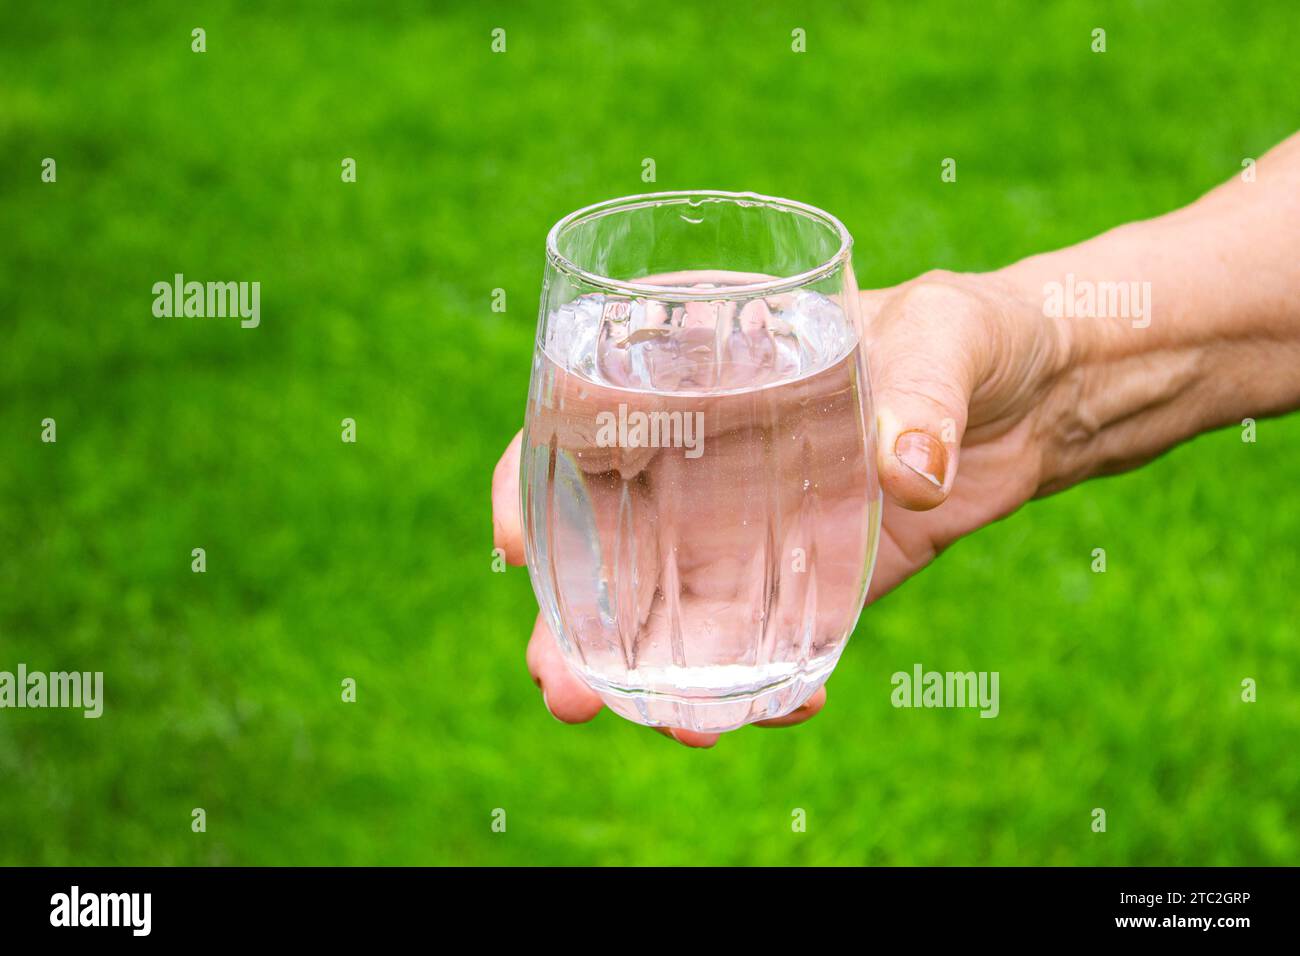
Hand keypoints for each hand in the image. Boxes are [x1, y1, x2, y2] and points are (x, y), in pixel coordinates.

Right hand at [492, 268, 1069, 745]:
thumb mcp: (946, 334)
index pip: (576, 419)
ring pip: (670, 609)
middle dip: (574, 624)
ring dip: (655, 677)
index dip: (532, 481)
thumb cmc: (972, 333)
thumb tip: (909, 475)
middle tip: (566, 692)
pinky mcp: (812, 578)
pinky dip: (766, 684)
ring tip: (683, 728)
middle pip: (604, 540)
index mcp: (696, 368)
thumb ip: (925, 392)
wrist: (1037, 394)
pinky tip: (790, 707)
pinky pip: (764, 640)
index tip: (520, 542)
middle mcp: (702, 456)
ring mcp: (751, 525)